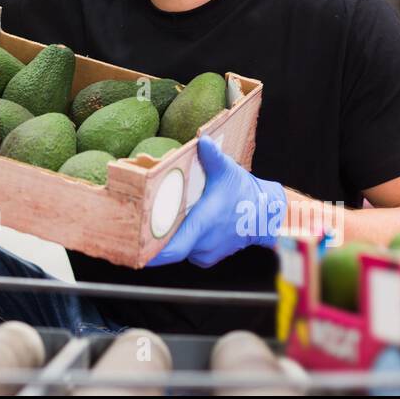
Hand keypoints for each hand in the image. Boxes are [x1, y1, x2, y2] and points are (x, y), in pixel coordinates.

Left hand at [147, 136, 286, 267]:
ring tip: (159, 222)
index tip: (133, 249)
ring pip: (178, 248)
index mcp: (204, 223)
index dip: (151, 253)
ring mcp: (206, 253)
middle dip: (152, 240)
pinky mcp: (207, 257)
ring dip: (168, 238)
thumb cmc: (244, 193)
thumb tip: (202, 141)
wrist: (265, 215)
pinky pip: (186, 251)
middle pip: (169, 248)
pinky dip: (181, 241)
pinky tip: (179, 226)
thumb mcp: (227, 171)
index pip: (173, 248)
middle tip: (135, 228)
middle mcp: (204, 243)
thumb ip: (212, 156)